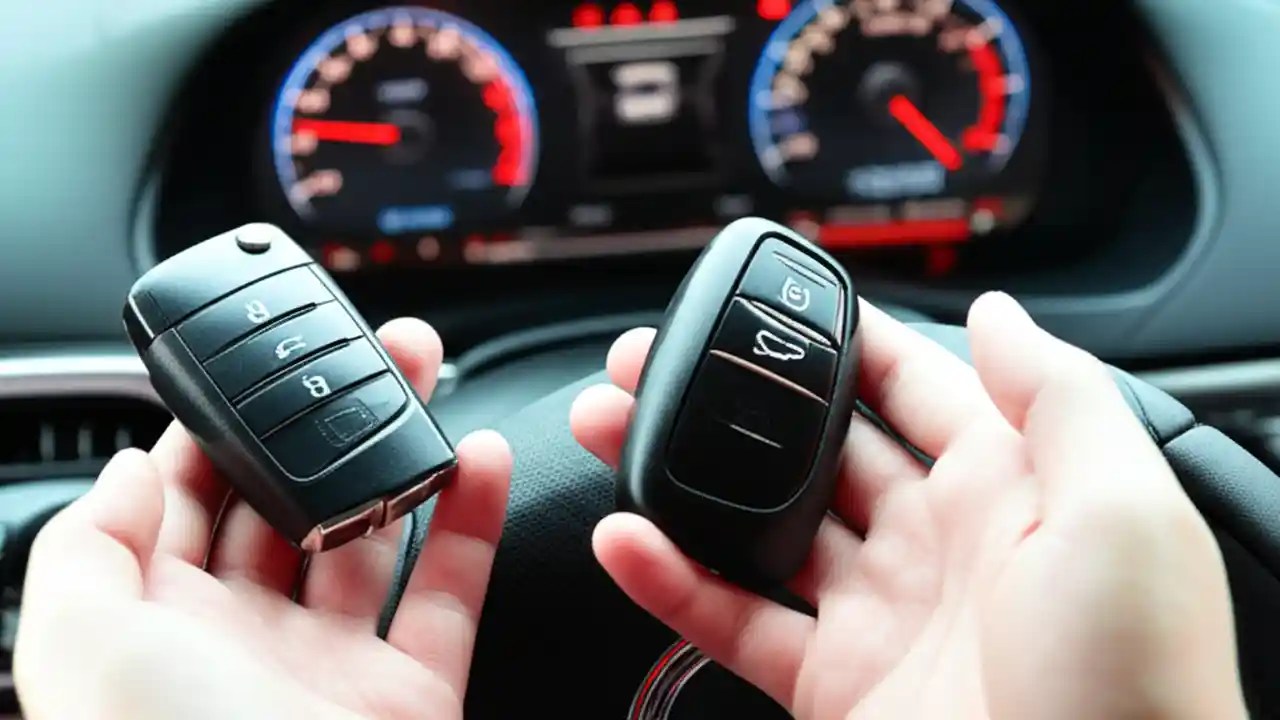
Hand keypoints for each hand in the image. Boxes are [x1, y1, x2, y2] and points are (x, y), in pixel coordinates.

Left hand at [14, 319, 510, 719]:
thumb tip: (130, 468)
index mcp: (155, 631)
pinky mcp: (412, 692)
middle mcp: (243, 643)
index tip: (255, 365)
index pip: (182, 504)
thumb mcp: (81, 649)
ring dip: (403, 453)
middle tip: (357, 354)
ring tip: (424, 379)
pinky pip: (452, 593)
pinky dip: (476, 523)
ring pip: (375, 537)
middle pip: (288, 505)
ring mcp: (332, 668)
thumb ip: (87, 545)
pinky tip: (482, 461)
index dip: (217, 429)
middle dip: (322, 425)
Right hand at [570, 293, 1246, 718]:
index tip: (767, 306)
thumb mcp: (1122, 515)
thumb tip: (997, 313)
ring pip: (760, 528)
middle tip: (660, 365)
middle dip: (737, 401)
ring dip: (681, 480)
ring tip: (611, 430)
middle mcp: (937, 544)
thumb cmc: (1135, 685)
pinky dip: (671, 582)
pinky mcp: (834, 687)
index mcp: (1008, 488)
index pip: (913, 385)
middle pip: (813, 449)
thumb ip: (1058, 400)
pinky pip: (736, 622)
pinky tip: (626, 542)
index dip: (842, 341)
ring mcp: (879, 617)